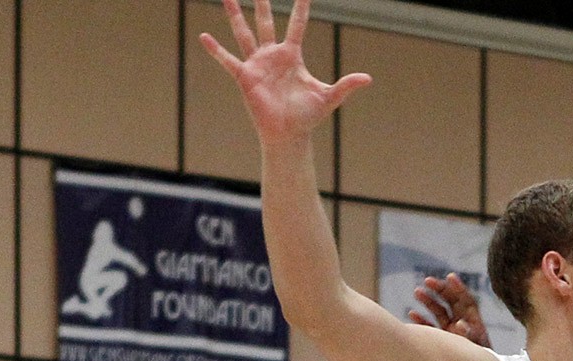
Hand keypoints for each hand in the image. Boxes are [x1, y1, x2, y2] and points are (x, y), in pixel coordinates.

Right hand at [200, 0, 371, 145]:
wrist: (289, 135)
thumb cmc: (307, 117)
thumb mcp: (328, 97)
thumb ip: (346, 85)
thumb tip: (368, 78)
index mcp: (292, 55)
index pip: (297, 24)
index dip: (300, 6)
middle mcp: (272, 55)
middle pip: (265, 21)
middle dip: (262, 1)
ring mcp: (257, 64)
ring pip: (243, 32)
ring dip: (235, 14)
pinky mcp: (245, 77)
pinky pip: (228, 60)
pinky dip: (216, 50)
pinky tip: (203, 36)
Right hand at [410, 274, 492, 347]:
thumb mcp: (477, 349)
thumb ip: (468, 336)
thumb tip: (459, 324)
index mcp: (474, 323)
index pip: (467, 300)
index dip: (459, 288)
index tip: (450, 277)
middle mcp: (463, 324)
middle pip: (451, 302)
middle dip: (440, 290)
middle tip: (427, 281)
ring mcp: (451, 332)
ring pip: (439, 312)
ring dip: (428, 301)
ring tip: (417, 291)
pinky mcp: (442, 341)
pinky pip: (430, 328)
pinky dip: (422, 320)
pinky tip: (412, 313)